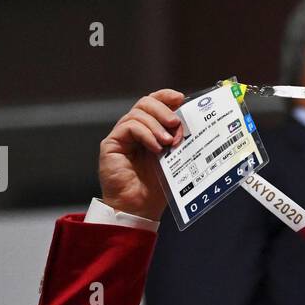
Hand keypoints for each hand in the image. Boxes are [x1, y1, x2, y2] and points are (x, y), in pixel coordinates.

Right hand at [98, 89, 186, 219]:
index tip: (181, 98)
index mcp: (149, 131)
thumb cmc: (157, 188)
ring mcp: (122, 136)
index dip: (166, 96)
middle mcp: (134, 130)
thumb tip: (192, 122)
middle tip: (176, 123)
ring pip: (137, 113)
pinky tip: (156, 147)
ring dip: (156, 125)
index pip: (154, 103)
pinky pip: (129, 127)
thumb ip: (179, 139)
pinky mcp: (112, 144)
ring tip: (168, 142)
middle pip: (145, 103)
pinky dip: (146, 134)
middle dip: (163, 109)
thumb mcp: (175, 159)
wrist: (140, 208)